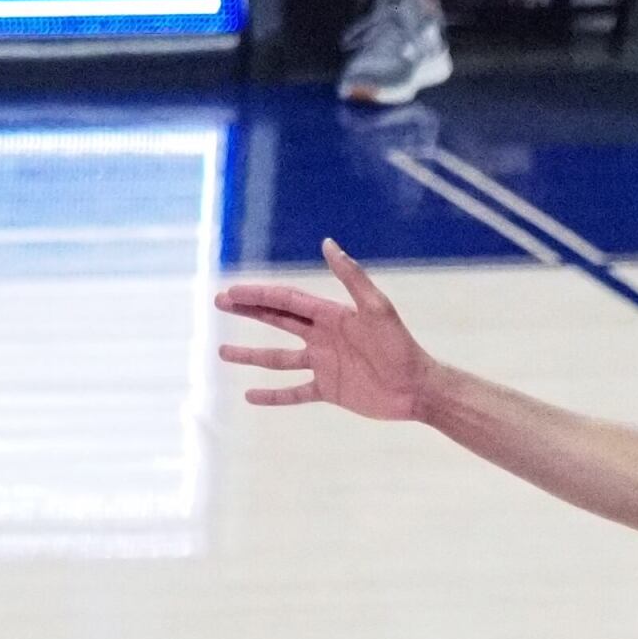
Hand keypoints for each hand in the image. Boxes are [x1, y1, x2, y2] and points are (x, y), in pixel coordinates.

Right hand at [217, 240, 436, 420]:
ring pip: (278, 359)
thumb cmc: (401, 347)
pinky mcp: (328, 390)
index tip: (230, 292)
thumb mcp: (377, 308)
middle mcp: (322, 337)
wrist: (418, 388)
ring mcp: (323, 364)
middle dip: (248, 311)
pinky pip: (294, 392)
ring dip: (251, 355)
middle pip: (277, 320)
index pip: (286, 300)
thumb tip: (328, 243)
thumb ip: (352, 277)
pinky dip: (273, 395)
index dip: (258, 295)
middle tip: (219, 302)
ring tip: (222, 352)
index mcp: (331, 316)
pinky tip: (249, 395)